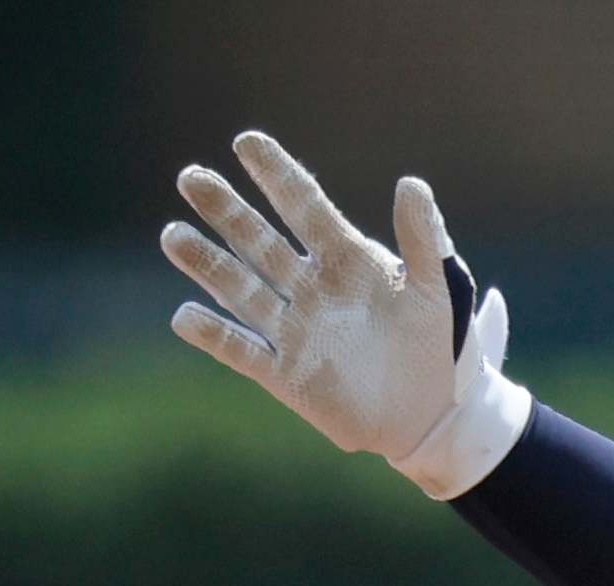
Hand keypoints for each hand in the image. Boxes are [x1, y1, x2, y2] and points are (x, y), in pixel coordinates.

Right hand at [161, 131, 530, 498]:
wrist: (436, 416)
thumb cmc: (440, 348)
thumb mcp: (439, 291)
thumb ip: (425, 240)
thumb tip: (412, 183)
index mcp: (348, 261)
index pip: (307, 209)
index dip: (279, 176)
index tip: (248, 142)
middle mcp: (312, 289)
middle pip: (261, 243)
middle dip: (227, 212)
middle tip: (193, 178)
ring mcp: (294, 330)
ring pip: (241, 289)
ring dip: (207, 264)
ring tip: (173, 236)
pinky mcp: (285, 374)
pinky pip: (242, 351)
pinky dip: (214, 335)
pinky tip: (186, 315)